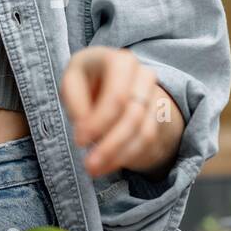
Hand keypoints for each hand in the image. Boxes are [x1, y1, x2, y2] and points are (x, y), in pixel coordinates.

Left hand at [59, 46, 180, 178]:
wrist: (110, 80)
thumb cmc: (87, 80)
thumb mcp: (71, 83)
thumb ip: (76, 104)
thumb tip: (85, 132)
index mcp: (120, 61)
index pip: (118, 96)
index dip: (99, 122)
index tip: (79, 141)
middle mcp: (143, 75)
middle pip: (133, 116)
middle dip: (110, 145)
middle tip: (89, 165)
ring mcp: (155, 95)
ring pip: (143, 131)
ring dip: (119, 155)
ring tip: (95, 168)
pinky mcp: (159, 115)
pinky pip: (148, 141)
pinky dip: (127, 156)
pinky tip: (108, 164)